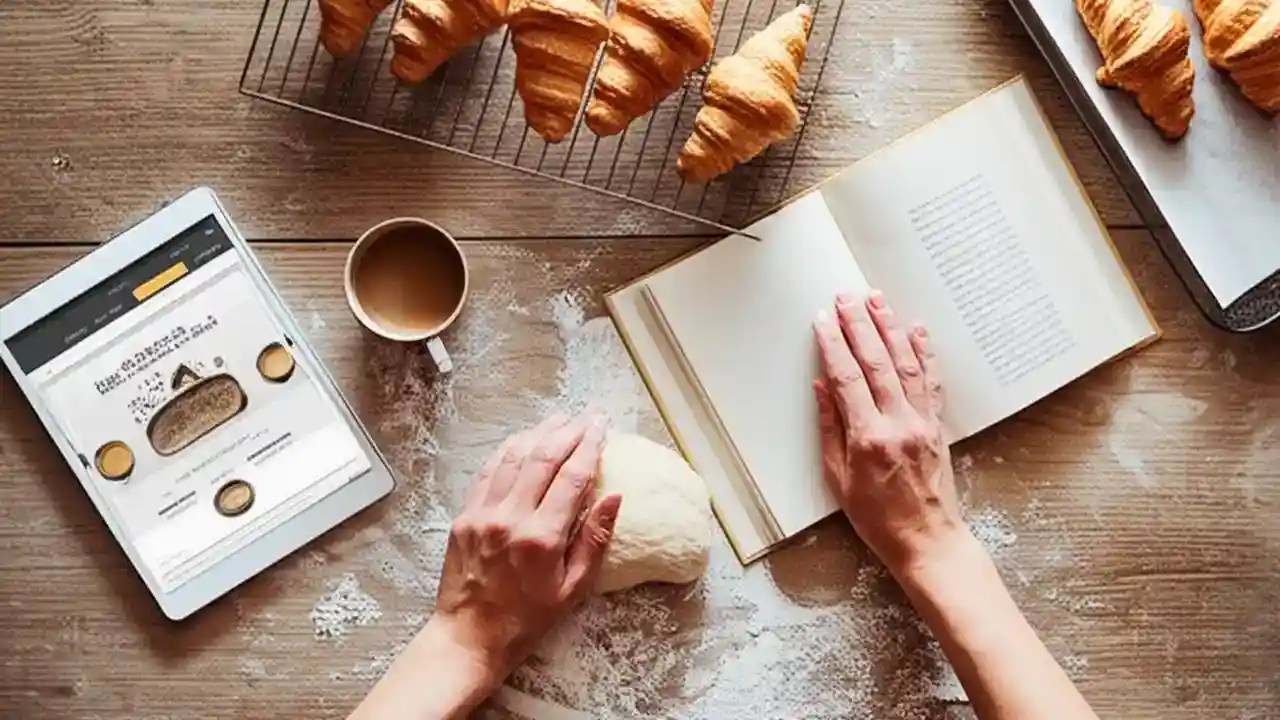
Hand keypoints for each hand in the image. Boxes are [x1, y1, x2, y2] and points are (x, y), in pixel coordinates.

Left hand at [429, 412, 621, 683]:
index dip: (590, 445)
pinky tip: (523, 440)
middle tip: (587, 414)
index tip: (603, 426)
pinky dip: (508, 450)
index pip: (572, 477)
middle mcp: (509, 519)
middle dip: (568, 430)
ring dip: (539, 432)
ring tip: (560, 419)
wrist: (469, 637)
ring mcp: (482, 514)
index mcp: (541, 538)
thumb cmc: (527, 620)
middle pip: (542, 456)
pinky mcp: (464, 516)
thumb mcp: (573, 589)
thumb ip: (594, 539)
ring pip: (512, 456)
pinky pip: (488, 471)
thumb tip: (615, 496)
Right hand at [812, 290, 963, 577]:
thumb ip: (831, 429)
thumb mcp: (839, 479)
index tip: (822, 320)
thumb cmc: (878, 519)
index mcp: (869, 438)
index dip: (833, 345)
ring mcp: (922, 423)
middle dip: (859, 326)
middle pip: (877, 363)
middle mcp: (899, 424)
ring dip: (890, 329)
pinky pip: (930, 381)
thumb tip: (822, 387)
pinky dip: (924, 352)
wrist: (928, 541)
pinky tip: (916, 330)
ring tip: (877, 301)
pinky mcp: (937, 426)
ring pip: (906, 364)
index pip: (847, 379)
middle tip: (846, 298)